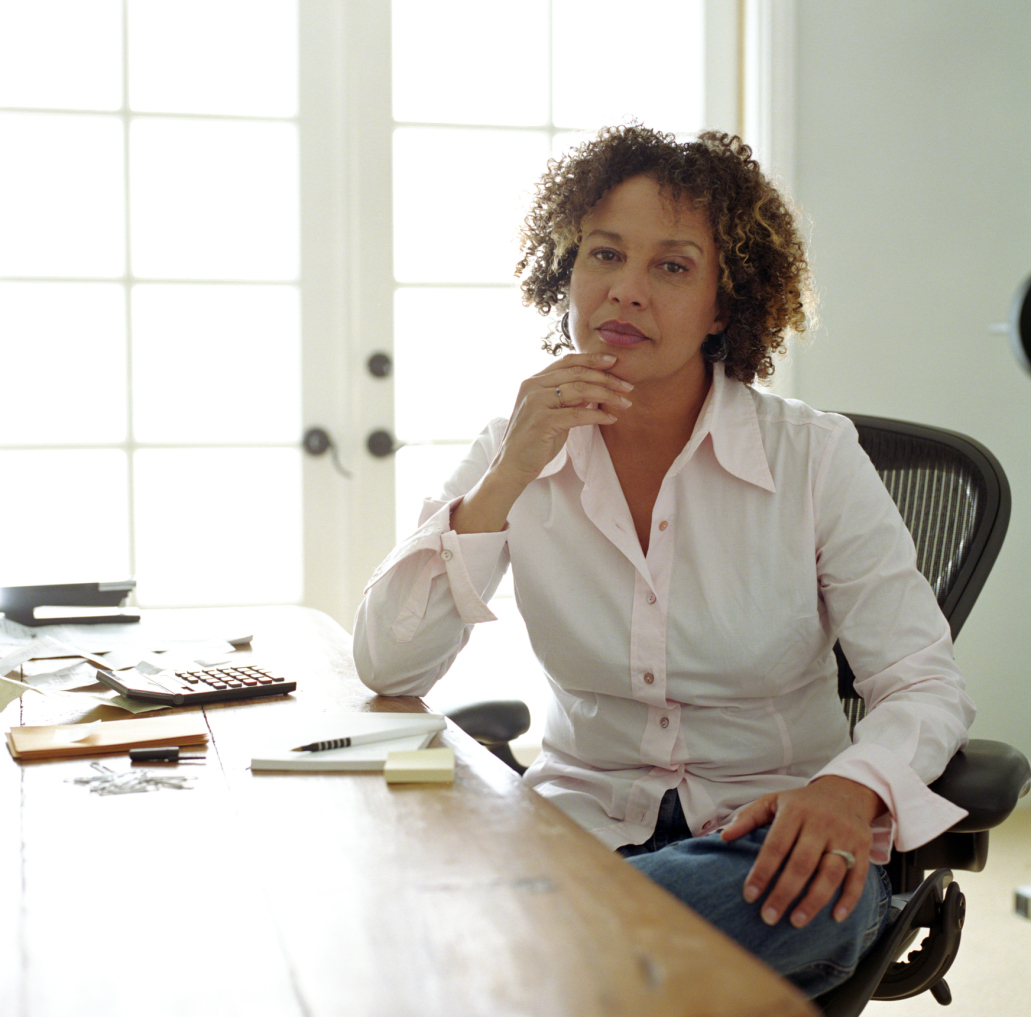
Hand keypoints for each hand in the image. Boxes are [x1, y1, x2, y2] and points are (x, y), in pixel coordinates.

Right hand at [452, 352, 632, 533]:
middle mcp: (533, 386)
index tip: (614, 361)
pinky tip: (611, 419)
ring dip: (607, 396)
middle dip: (607, 378)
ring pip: (580, 390)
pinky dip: (598, 416)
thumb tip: (594, 388)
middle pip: (577, 373)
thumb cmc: (534, 441)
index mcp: (534, 381)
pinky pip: (578, 414)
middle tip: (628, 386)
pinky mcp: (542, 421)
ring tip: (625, 403)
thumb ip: (569, 398)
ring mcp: (536, 402)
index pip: (567, 361)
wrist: (512, 466)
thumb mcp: (552, 413)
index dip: (592, 358)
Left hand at [719, 777, 883, 927]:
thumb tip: (724, 836)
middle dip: (784, 893)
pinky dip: (849, 898)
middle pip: (802, 863)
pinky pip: (858, 876)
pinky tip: (835, 917)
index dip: (762, 872)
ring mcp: (844, 836)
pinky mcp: (863, 847)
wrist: (846, 791)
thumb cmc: (803, 802)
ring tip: (796, 921)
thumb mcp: (773, 801)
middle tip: (769, 917)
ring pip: (830, 873)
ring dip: (813, 901)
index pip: (776, 846)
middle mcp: (821, 823)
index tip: (750, 895)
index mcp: (795, 811)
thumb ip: (748, 817)